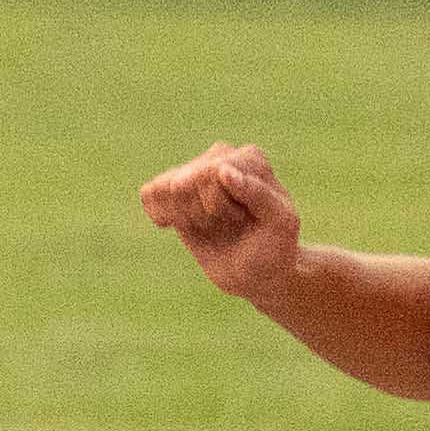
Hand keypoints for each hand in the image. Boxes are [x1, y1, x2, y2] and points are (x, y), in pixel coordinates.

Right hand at [138, 143, 305, 306]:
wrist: (256, 273)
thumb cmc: (273, 248)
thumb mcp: (280, 223)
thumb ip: (257, 193)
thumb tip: (221, 169)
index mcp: (249, 158)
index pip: (212, 173)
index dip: (221, 206)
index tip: (244, 219)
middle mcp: (220, 157)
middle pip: (185, 182)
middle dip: (202, 213)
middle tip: (227, 224)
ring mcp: (195, 171)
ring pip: (166, 189)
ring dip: (184, 217)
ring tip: (209, 225)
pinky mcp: (174, 190)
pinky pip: (150, 194)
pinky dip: (162, 216)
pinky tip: (185, 225)